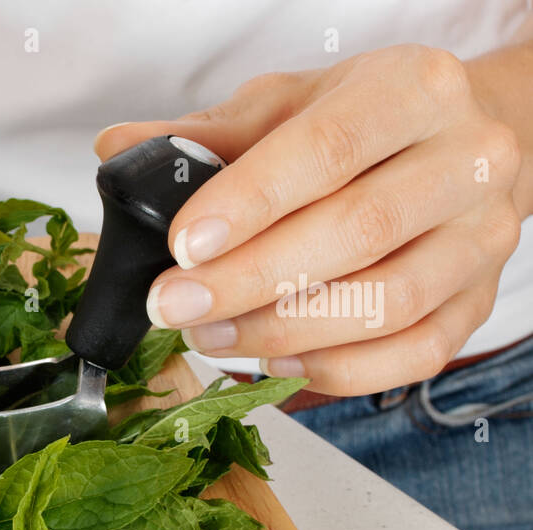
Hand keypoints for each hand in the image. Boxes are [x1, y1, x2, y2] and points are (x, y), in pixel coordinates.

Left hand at [95, 44, 526, 395]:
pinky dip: (335, 370)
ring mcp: (482, 237)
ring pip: (386, 303)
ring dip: (283, 333)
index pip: (328, 148)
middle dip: (248, 281)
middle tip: (173, 308)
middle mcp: (466, 160)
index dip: (249, 203)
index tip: (182, 247)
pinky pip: (413, 354)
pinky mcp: (479, 302)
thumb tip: (116, 151)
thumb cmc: (360, 125)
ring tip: (210, 338)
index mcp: (413, 90)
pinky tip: (273, 365)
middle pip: (356, 231)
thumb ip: (206, 135)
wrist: (456, 144)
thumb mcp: (285, 105)